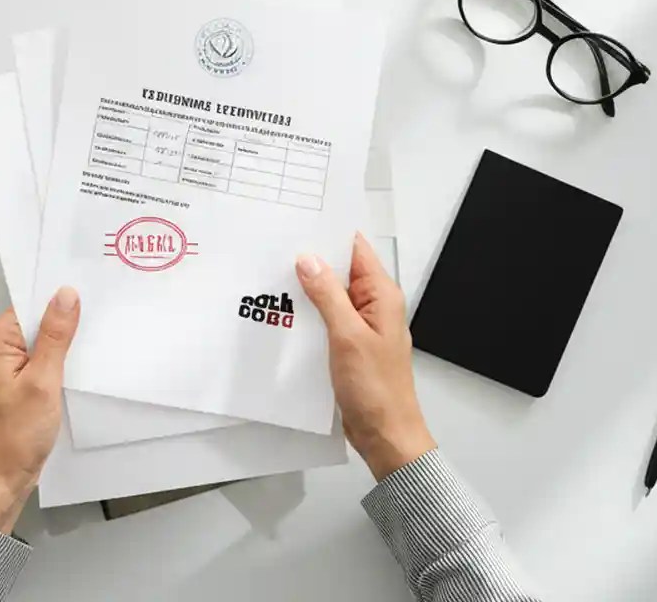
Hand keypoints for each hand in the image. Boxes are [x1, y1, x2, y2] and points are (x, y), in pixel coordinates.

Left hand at [0, 287, 80, 532]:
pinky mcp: (23, 382)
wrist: (3, 478)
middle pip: (39, 320)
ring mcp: (11, 366)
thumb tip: (66, 295)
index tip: (90, 291)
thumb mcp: (43, 381)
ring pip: (46, 341)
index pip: (31, 303)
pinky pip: (47, 361)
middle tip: (102, 316)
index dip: (59, 297)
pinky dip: (65, 362)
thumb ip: (55, 336)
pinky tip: (83, 365)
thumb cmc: (15, 436)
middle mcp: (0, 348)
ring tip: (98, 339)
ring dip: (68, 344)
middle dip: (67, 320)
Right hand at [296, 233, 435, 480]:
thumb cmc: (376, 390)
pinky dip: (308, 314)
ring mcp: (360, 326)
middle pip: (340, 271)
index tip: (300, 222)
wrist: (385, 435)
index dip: (330, 234)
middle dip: (312, 260)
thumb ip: (328, 295)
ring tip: (271, 276)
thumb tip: (309, 259)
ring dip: (307, 289)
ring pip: (330, 295)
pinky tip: (284, 313)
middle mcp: (373, 306)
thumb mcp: (347, 337)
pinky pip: (325, 320)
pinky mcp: (347, 345)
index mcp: (382, 296)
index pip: (356, 250)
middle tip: (275, 248)